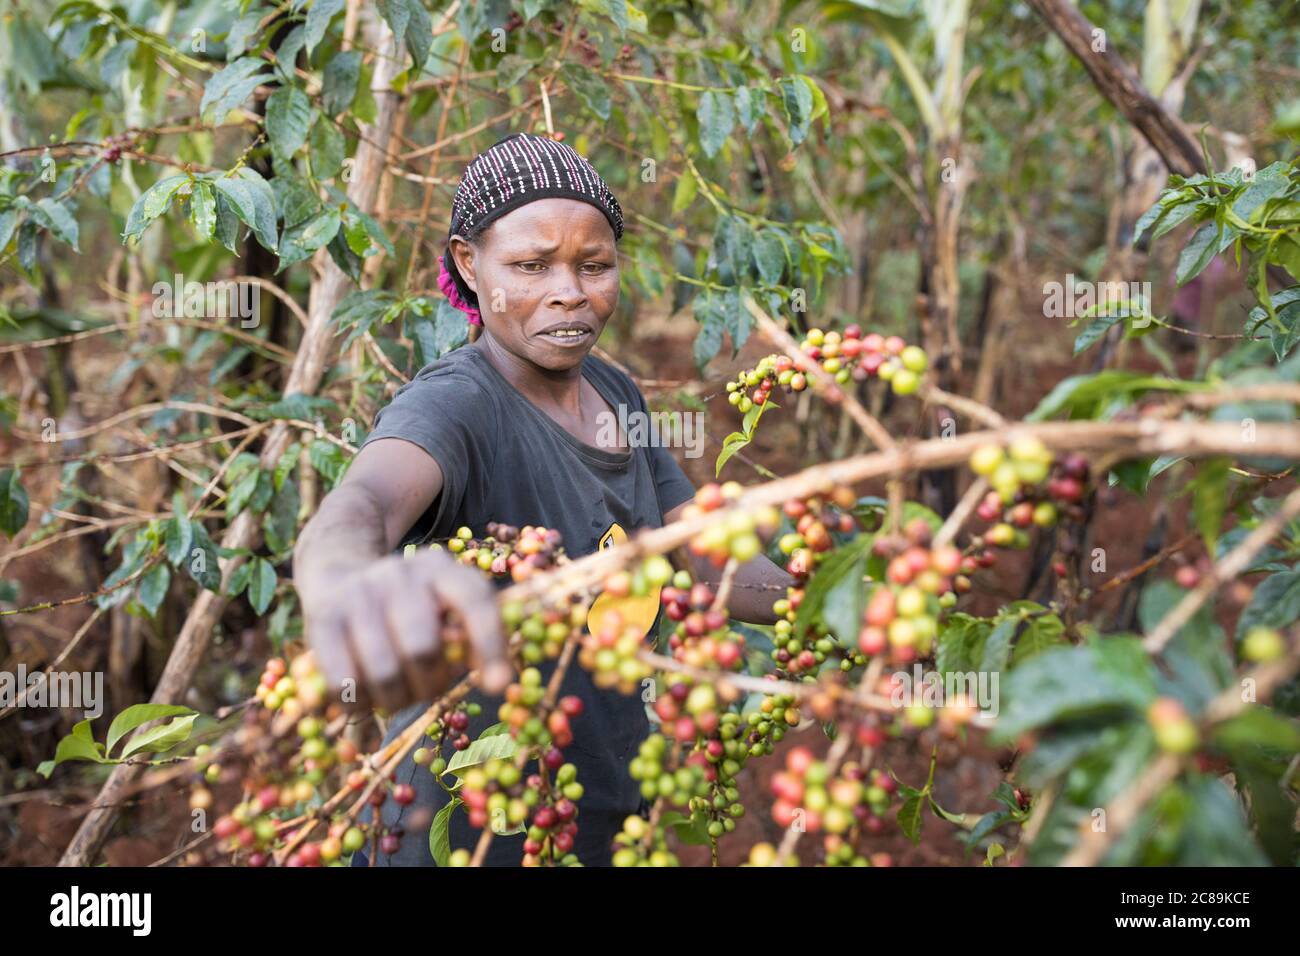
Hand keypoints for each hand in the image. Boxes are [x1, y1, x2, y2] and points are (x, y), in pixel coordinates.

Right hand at [300, 549, 511, 711]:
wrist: (336, 575)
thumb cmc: (406, 608)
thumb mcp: (441, 606)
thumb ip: (468, 636)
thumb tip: (496, 679)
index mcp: (439, 568)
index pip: (474, 601)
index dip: (490, 645)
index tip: (498, 686)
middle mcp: (399, 574)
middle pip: (423, 649)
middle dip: (430, 685)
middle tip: (426, 689)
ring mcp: (357, 595)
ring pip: (384, 673)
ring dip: (395, 700)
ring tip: (397, 694)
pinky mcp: (321, 620)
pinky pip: (346, 683)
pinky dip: (361, 703)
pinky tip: (365, 694)